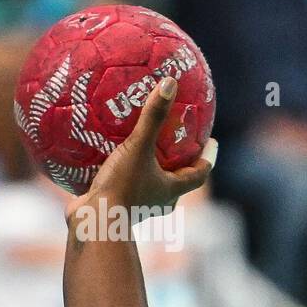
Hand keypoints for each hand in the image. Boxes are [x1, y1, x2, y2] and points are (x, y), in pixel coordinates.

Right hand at [65, 76, 216, 222]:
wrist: (93, 222)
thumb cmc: (122, 187)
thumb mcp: (139, 147)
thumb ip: (153, 117)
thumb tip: (170, 83)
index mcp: (173, 189)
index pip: (200, 173)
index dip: (209, 158)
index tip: (213, 142)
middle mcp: (160, 200)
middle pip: (178, 179)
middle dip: (179, 162)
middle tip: (178, 143)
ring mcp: (139, 205)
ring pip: (152, 183)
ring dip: (151, 167)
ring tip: (142, 146)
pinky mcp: (117, 205)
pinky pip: (125, 184)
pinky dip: (124, 171)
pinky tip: (108, 157)